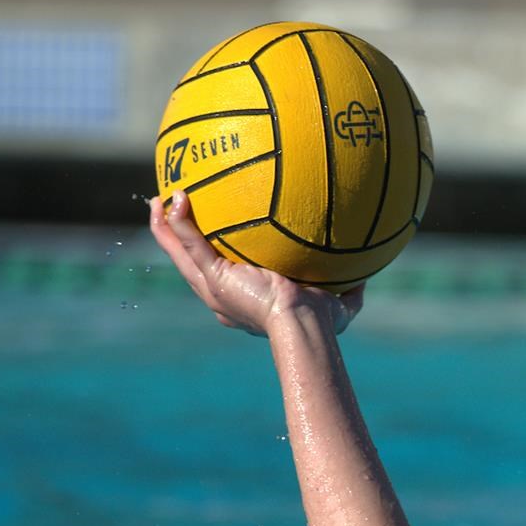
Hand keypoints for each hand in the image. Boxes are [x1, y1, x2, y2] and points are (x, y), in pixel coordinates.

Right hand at [146, 190, 363, 337]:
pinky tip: (173, 199)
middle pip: (189, 260)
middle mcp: (222, 295)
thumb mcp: (339, 303)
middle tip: (170, 208)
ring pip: (179, 252)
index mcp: (244, 298)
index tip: (212, 230)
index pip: (221, 271)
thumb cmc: (322, 323)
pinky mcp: (213, 281)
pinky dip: (177, 224)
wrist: (305, 326)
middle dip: (176, 235)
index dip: (210, 251)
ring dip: (165, 226)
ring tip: (158, 200)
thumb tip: (367, 272)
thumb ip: (348, 285)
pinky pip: (189, 245)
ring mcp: (213, 289)